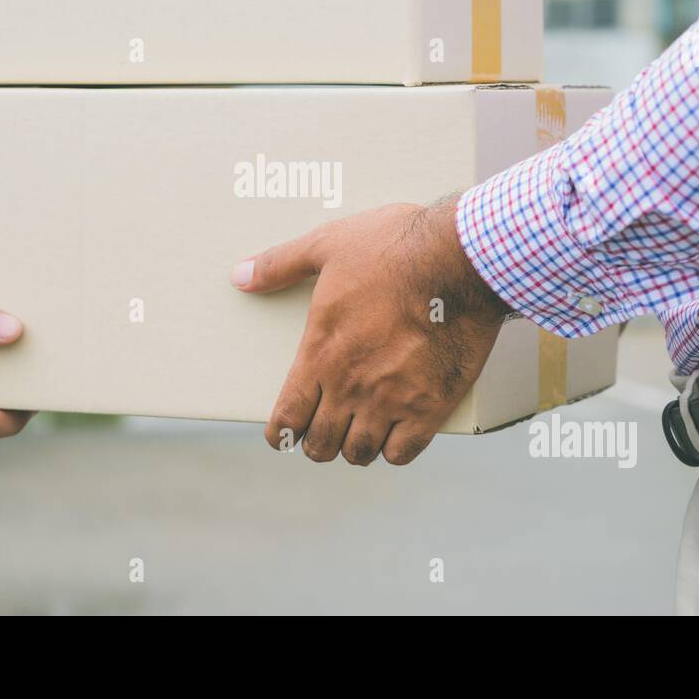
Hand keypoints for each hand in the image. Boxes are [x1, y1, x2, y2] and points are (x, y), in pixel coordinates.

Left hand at [232, 197, 511, 465]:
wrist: (459, 257)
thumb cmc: (393, 246)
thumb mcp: (328, 245)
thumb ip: (280, 264)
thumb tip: (239, 276)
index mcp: (320, 353)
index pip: (287, 418)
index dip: (280, 433)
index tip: (282, 434)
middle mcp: (350, 386)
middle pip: (320, 445)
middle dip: (317, 443)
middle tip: (325, 430)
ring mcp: (391, 400)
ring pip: (360, 454)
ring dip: (355, 448)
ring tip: (359, 434)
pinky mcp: (431, 406)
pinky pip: (403, 452)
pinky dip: (395, 449)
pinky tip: (397, 433)